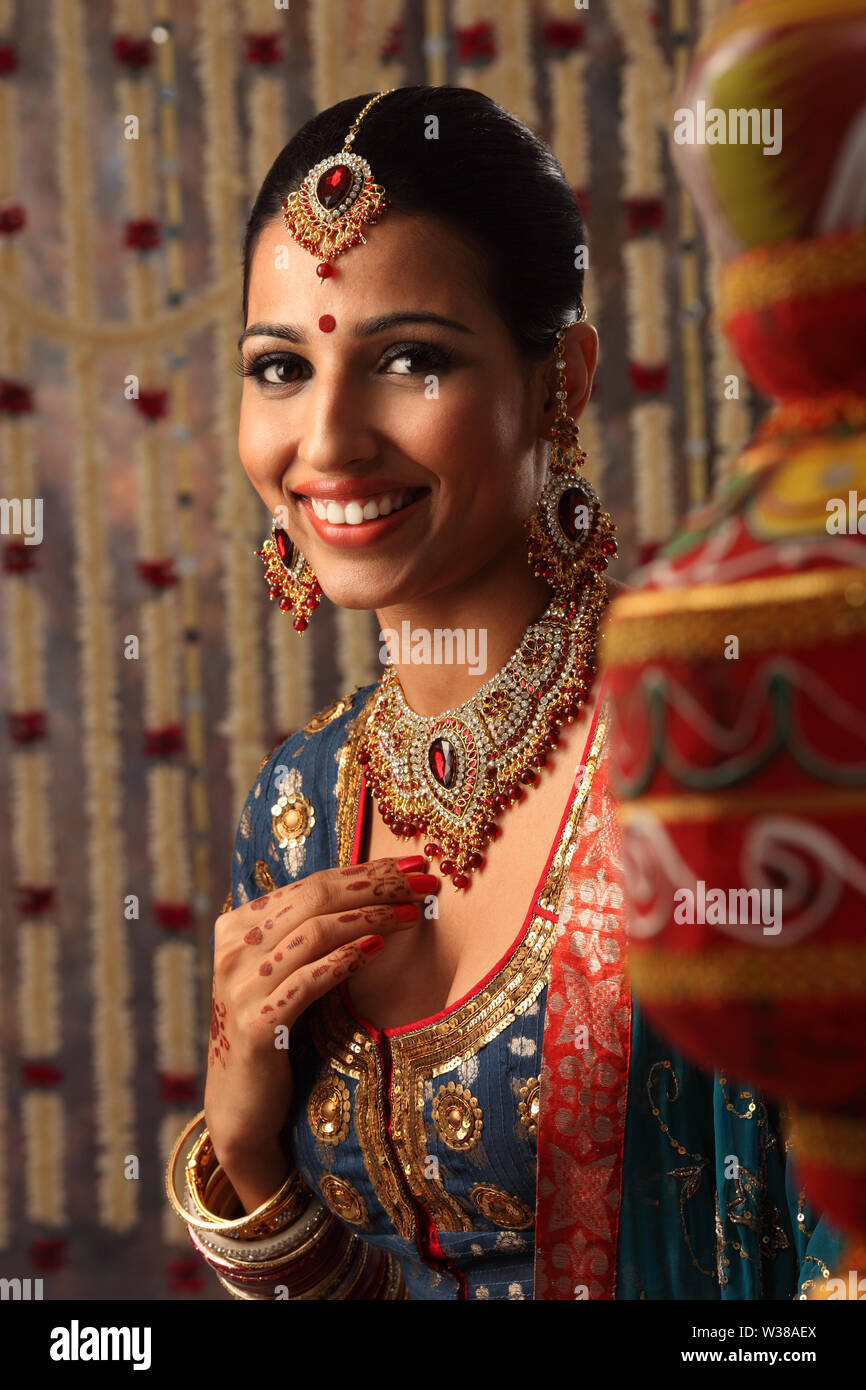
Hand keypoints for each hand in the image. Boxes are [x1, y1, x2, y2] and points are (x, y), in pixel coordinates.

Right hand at [204, 854, 437, 1189]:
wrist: (242, 1106)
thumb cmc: (276, 1029)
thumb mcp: (285, 972)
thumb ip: (309, 931)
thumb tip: (376, 887)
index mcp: (238, 925)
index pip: (313, 883)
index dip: (368, 870)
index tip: (415, 864)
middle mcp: (233, 949)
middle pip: (316, 899)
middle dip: (377, 885)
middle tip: (426, 881)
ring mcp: (240, 987)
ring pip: (314, 932)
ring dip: (371, 917)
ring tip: (412, 913)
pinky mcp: (256, 1025)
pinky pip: (306, 981)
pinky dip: (344, 959)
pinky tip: (377, 949)